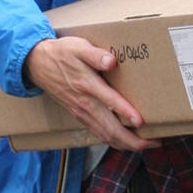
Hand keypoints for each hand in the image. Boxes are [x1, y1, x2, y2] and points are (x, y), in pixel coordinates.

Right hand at [23, 36, 159, 150]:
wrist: (36, 64)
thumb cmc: (61, 53)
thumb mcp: (78, 47)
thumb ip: (95, 55)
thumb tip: (111, 61)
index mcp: (87, 85)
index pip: (110, 101)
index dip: (125, 113)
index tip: (141, 122)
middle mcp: (85, 104)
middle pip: (111, 129)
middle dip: (133, 140)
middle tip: (155, 143)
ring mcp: (82, 113)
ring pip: (105, 136)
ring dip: (126, 144)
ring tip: (146, 145)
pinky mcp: (79, 116)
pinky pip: (98, 134)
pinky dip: (114, 141)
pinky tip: (125, 142)